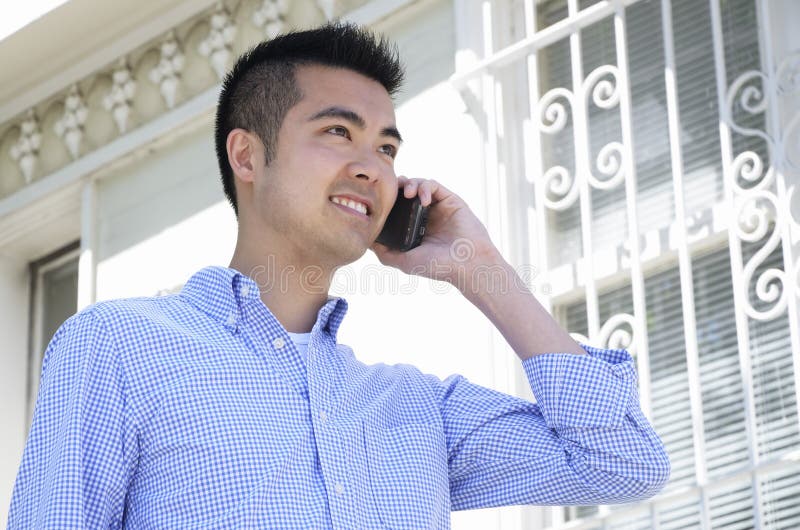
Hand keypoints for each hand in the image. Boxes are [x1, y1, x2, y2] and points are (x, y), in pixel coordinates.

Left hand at [370, 176, 500, 289]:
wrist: (467, 265)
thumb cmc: (438, 267)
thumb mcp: (404, 262)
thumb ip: (384, 253)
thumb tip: (366, 241)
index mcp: (414, 228)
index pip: (396, 208)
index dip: (387, 201)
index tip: (377, 200)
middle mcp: (425, 216)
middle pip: (405, 192)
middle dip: (395, 187)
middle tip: (389, 190)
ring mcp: (437, 207)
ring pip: (418, 185)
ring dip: (410, 184)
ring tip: (406, 193)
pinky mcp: (450, 200)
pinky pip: (433, 185)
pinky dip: (425, 187)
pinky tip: (423, 199)